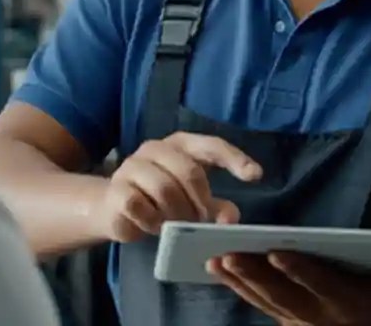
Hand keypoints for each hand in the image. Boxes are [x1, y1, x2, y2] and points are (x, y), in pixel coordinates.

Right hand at [96, 132, 261, 242]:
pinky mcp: (117, 188)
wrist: (115, 206)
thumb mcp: (193, 201)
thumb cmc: (161, 199)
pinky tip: (154, 226)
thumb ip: (216, 208)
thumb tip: (231, 220)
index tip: (255, 176)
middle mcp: (155, 148)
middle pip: (189, 171)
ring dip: (176, 213)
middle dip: (200, 201)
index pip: (211, 145)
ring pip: (164, 189)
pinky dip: (151, 221)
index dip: (234, 158)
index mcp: (180, 144)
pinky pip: (138, 204)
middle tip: (201, 220)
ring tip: (176, 224)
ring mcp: (132, 166)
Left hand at [207, 250, 370, 325]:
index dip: (299, 270)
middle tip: (230, 255)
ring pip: (264, 300)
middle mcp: (316, 315)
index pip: (320, 285)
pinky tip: (217, 269)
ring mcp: (297, 319)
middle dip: (255, 275)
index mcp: (345, 302)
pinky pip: (257, 302)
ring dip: (239, 282)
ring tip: (215, 260)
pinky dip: (237, 287)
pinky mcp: (283, 316)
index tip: (276, 252)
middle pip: (282, 295)